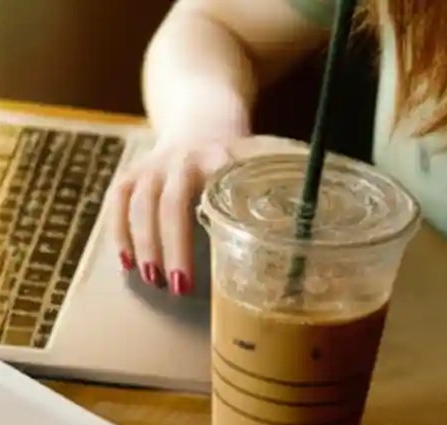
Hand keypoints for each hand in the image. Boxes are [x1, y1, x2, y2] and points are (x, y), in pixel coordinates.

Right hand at [107, 133, 304, 293]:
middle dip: (174, 246)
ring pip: (140, 203)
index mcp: (221, 155)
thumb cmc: (238, 152)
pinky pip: (117, 202)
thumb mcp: (266, 155)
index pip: (217, 184)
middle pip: (171, 202)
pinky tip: (126, 263)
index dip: (216, 214)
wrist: (199, 114)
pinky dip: (118, 232)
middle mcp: (182, 158)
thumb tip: (329, 208)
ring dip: (144, 243)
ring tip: (152, 280)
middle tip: (181, 287)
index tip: (225, 245)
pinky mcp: (132, 173)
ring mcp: (153, 166)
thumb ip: (287, 176)